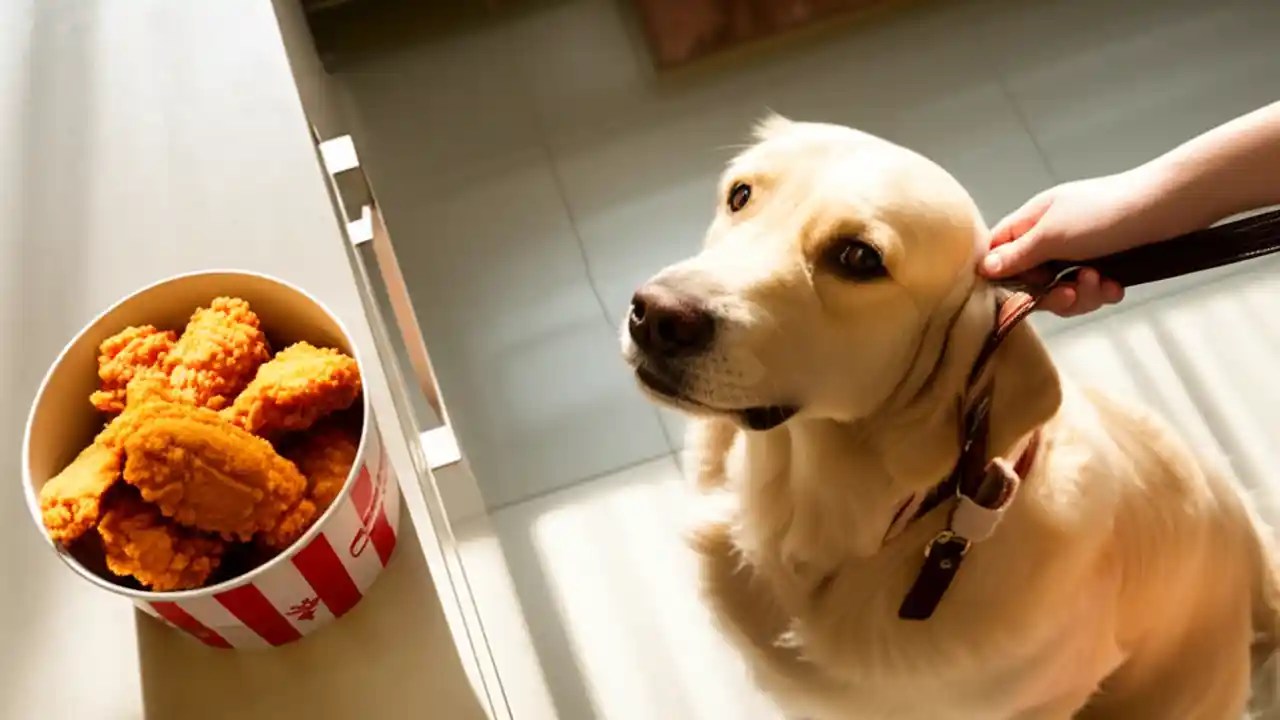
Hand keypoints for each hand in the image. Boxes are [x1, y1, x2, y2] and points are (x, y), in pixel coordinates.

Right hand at [981, 171, 1168, 315]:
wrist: (1169, 207)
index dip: (1000, 274)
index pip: (999, 250)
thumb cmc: (1106, 213)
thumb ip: (1017, 254)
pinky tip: (1116, 286)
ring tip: (1100, 282)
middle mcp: (1052, 236)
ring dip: (1080, 294)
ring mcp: (1079, 251)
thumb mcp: (1054, 235)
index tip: (1010, 292)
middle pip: (1031, 279)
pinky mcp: (1106, 263)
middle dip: (1050, 293)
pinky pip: (1091, 290)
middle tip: (1068, 294)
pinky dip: (1101, 292)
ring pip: (1062, 289)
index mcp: (1033, 221)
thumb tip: (984, 268)